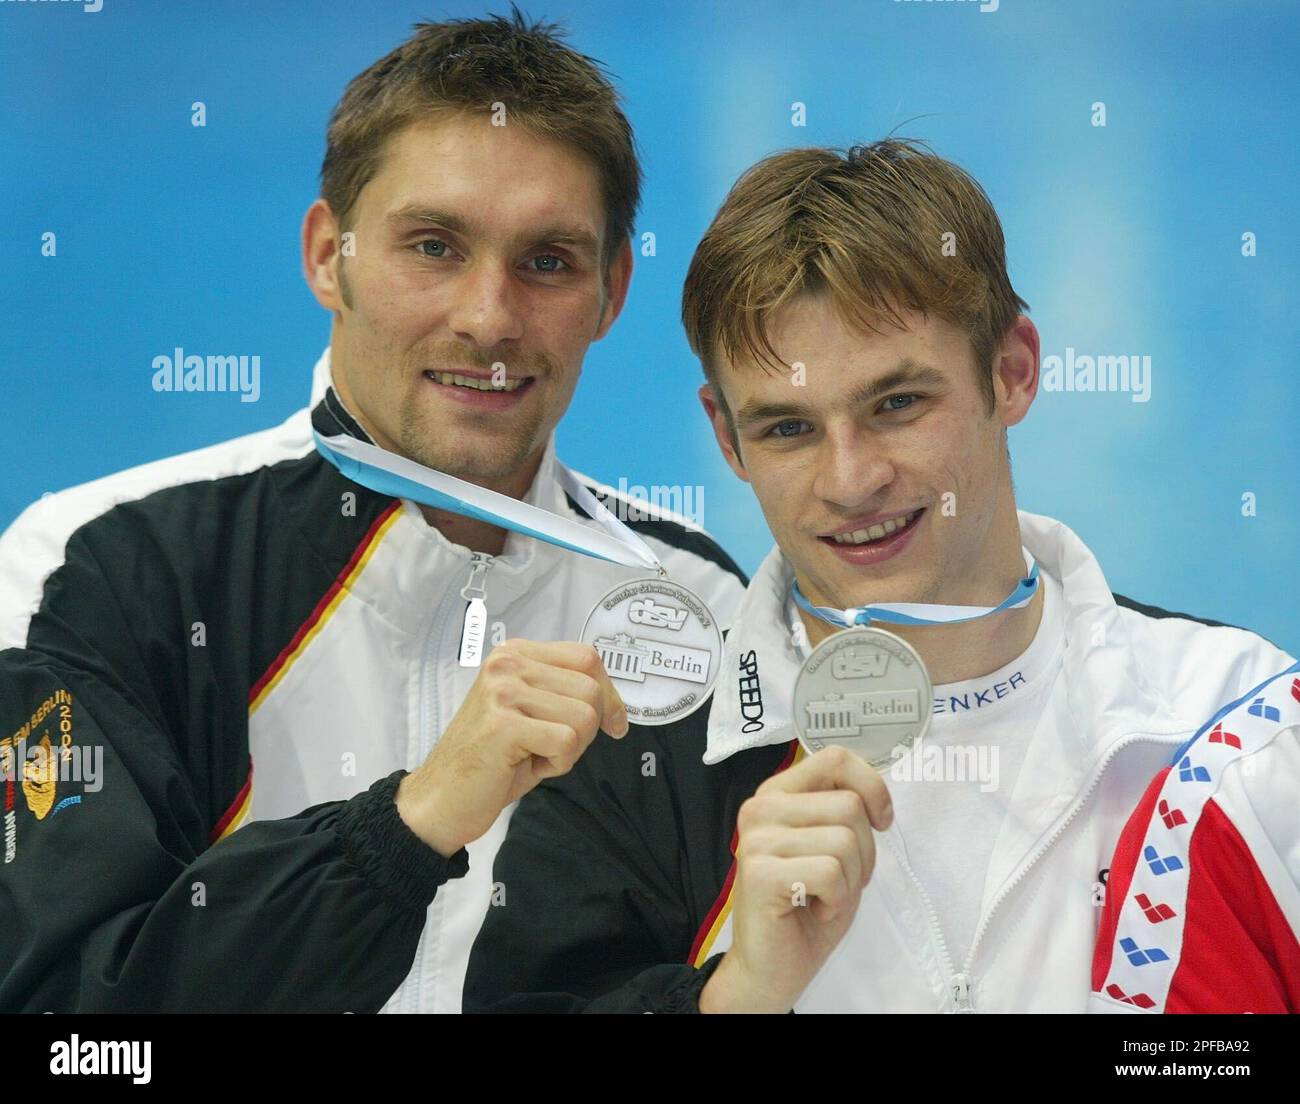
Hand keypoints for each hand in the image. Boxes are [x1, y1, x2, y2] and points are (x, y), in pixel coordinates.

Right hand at [395, 639, 627, 856]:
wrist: (441, 800)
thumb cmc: (491, 760)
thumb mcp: (529, 712)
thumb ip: (562, 693)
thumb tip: (614, 702)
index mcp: (515, 654)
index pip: (587, 657)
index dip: (609, 693)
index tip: (614, 723)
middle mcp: (507, 664)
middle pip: (591, 688)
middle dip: (588, 728)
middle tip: (553, 748)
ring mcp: (503, 692)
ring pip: (584, 716)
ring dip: (570, 748)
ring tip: (535, 755)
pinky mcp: (504, 725)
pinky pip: (567, 742)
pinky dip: (558, 764)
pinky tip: (528, 766)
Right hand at [699, 745, 892, 1012]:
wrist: (772, 966)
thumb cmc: (807, 906)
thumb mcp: (832, 847)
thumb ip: (842, 812)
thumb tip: (875, 793)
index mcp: (778, 793)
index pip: (835, 758)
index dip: (872, 786)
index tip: (882, 821)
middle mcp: (761, 807)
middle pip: (850, 805)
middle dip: (865, 851)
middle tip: (840, 880)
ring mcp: (756, 838)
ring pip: (845, 839)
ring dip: (851, 879)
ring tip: (825, 895)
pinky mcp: (759, 871)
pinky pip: (830, 871)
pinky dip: (837, 899)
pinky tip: (815, 908)